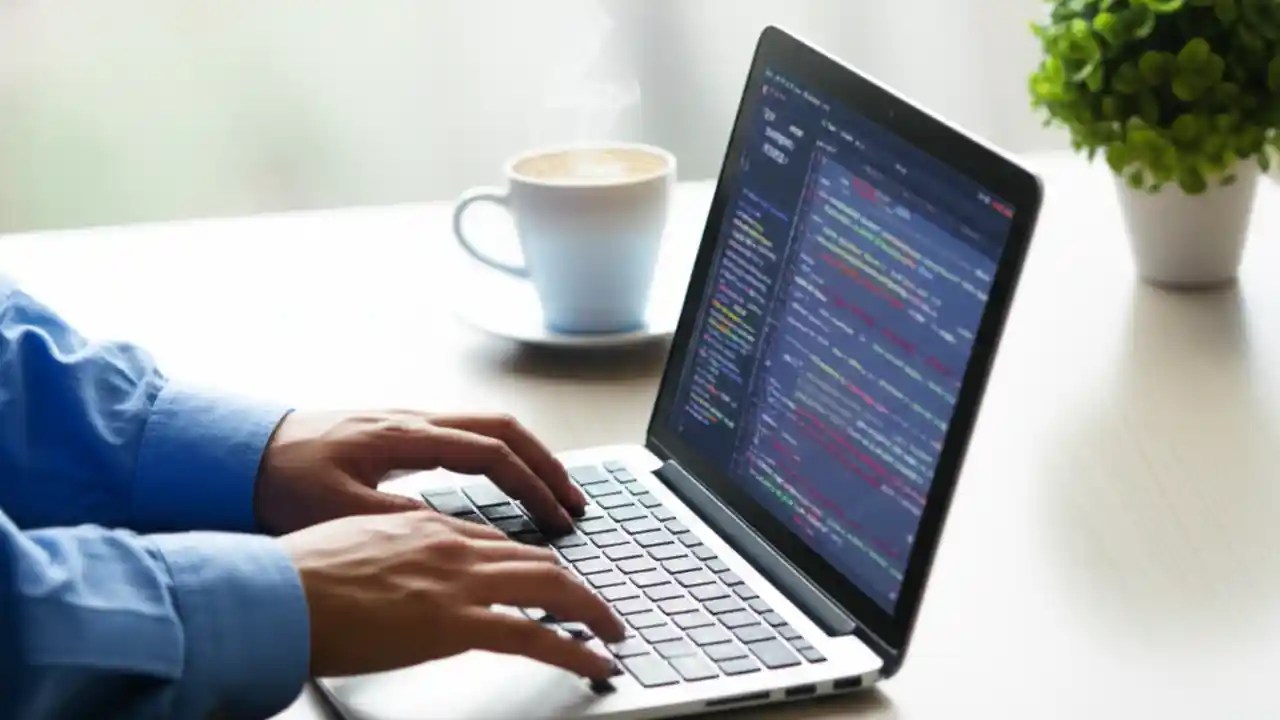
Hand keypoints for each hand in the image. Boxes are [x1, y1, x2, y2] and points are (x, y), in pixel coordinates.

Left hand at [255, 410, 586, 534]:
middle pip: (503, 429)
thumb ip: (398, 518)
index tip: (556, 515)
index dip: (531, 484)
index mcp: (405, 437)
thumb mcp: (338, 510)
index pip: (491, 453)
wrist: (239, 454)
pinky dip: (500, 456)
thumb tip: (455, 532)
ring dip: (527, 457)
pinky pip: (466, 435)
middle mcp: (414, 420)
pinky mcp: (399, 433)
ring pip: (487, 427)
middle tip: (574, 501)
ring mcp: (408, 421)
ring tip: (552, 492)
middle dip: (547, 464)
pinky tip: (505, 481)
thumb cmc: (281, 482)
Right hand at [279, 510, 624, 678]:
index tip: (543, 580)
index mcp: (424, 525)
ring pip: (549, 585)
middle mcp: (451, 543)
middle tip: (599, 605)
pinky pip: (536, 634)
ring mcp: (457, 580)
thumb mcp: (352, 550)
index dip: (527, 563)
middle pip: (534, 556)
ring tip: (611, 632)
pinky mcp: (457, 622)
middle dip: (575, 581)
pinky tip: (596, 662)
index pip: (494, 541)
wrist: (272, 595)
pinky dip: (575, 649)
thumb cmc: (296, 580)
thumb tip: (399, 580)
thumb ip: (390, 557)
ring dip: (590, 610)